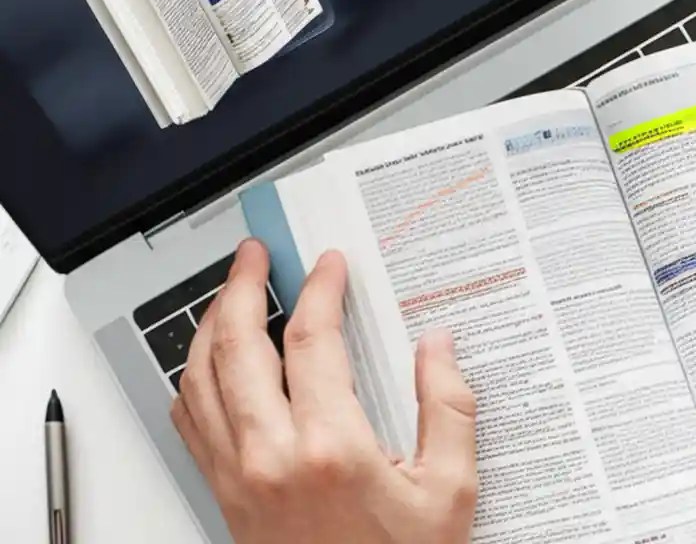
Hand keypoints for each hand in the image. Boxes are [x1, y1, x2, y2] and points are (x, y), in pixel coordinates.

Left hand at [171, 240, 477, 543]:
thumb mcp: (450, 493)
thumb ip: (449, 409)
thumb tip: (438, 348)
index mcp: (331, 448)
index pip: (312, 341)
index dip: (319, 290)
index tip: (329, 266)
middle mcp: (271, 457)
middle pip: (235, 346)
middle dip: (240, 286)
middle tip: (255, 256)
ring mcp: (239, 477)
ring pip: (198, 379)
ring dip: (208, 325)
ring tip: (227, 294)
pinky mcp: (225, 495)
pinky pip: (189, 422)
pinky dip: (192, 378)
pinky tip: (209, 364)